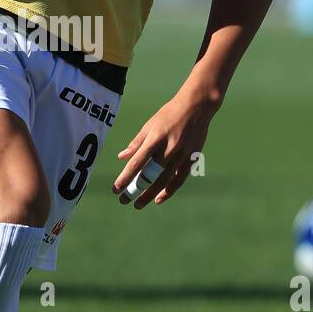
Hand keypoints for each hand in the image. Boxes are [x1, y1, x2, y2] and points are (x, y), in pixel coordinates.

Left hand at [112, 87, 219, 208]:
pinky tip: (158, 199)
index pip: (137, 163)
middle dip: (135, 190)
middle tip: (124, 200)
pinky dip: (168, 191)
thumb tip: (122, 157)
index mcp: (155, 139)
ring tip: (138, 204)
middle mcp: (168, 149)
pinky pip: (178, 180)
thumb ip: (136, 143)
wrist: (196, 107)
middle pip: (149, 175)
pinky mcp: (191, 159)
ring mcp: (181, 155)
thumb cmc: (169, 114)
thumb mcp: (150, 125)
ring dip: (149, 195)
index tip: (116, 189)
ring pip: (163, 181)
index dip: (125, 178)